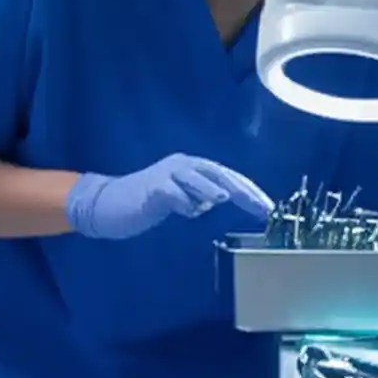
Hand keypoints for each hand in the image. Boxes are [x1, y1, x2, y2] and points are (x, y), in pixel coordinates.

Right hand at [65, 154, 274, 238]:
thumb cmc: (147, 202)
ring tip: (223, 198)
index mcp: (193, 167)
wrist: (109, 204)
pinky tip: (189, 212)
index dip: (250, 190)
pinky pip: (169, 194)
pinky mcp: (150, 188)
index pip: (228, 176)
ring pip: (193, 178)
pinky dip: (181, 203)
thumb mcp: (180, 198)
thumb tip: (221, 198)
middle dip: (241, 190)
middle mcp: (182, 165)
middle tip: (260, 206)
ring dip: (209, 188)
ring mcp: (165, 175)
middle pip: (217, 174)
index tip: (268, 208)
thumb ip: (200, 196)